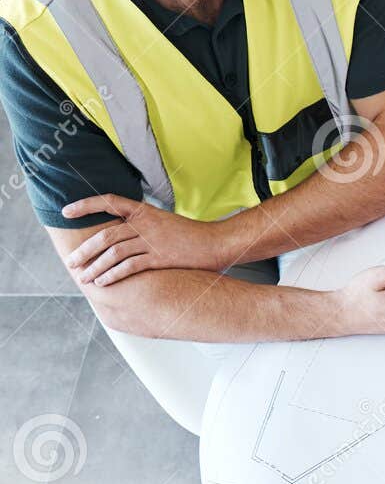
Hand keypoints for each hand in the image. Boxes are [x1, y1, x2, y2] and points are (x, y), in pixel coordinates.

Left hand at [62, 195, 235, 284]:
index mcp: (145, 211)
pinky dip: (113, 275)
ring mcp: (153, 241)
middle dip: (84, 250)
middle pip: (106, 235)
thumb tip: (120, 233)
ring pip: (114, 253)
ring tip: (84, 277)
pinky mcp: (161, 258)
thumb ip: (141, 225)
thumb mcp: (163, 222)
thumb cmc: (192, 235)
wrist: (218, 242)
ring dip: (95, 266)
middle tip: (71, 262)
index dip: (86, 205)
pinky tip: (103, 282)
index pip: (109, 201)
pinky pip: (130, 267)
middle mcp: (146, 224)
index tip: (66, 212)